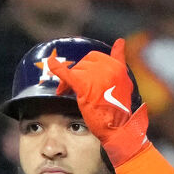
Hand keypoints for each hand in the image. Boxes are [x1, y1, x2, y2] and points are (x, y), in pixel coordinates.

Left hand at [45, 38, 151, 167]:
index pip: (97, 58)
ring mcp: (97, 76)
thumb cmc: (119, 112)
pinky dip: (57, 68)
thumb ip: (119, 66)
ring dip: (69, 80)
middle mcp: (109, 68)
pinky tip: (50, 63)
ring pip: (76, 70)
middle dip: (77, 74)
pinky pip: (67, 74)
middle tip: (71, 87)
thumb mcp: (124, 85)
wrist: (118, 129)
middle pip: (84, 63)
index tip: (83, 67)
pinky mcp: (85, 86)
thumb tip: (119, 44)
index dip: (87, 65)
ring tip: (66, 92)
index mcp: (118, 68)